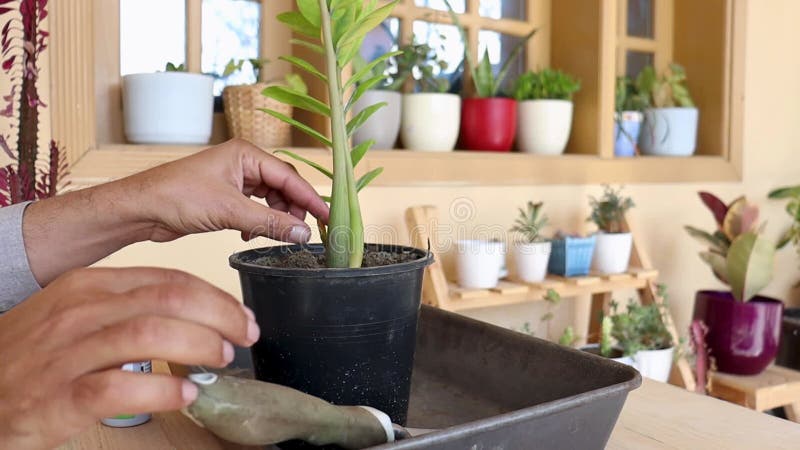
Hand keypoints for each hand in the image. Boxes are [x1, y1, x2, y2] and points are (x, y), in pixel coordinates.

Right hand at [0, 267, 258, 448]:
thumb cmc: (34, 356)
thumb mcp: (77, 315)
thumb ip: (131, 309)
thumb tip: (196, 317)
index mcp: (89, 286)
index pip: (169, 279)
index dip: (216, 297)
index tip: (241, 316)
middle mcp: (79, 311)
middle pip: (170, 299)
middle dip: (220, 316)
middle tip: (244, 337)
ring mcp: (67, 353)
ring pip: (150, 334)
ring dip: (199, 346)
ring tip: (220, 361)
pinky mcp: (59, 397)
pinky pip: (119, 389)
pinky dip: (161, 392)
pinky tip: (183, 396)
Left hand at [123, 138, 329, 242]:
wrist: (140, 209)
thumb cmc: (176, 196)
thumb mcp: (229, 211)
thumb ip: (269, 223)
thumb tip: (302, 233)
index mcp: (246, 154)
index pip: (290, 177)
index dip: (311, 198)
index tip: (328, 218)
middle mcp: (243, 164)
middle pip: (283, 188)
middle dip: (294, 210)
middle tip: (302, 232)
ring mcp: (234, 181)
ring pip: (270, 201)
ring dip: (275, 219)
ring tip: (275, 235)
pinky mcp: (225, 198)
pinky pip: (255, 210)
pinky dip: (259, 224)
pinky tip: (250, 236)